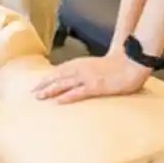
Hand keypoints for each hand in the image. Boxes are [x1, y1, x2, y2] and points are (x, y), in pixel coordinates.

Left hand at [32, 51, 151, 103]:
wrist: (131, 61)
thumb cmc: (117, 64)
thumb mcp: (97, 65)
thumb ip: (85, 69)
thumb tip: (76, 77)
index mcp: (80, 63)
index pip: (59, 71)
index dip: (47, 78)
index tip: (37, 85)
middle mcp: (80, 69)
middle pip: (57, 77)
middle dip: (44, 85)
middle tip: (32, 93)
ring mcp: (87, 77)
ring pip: (64, 84)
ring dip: (50, 90)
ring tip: (39, 97)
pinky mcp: (96, 86)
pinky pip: (78, 92)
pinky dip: (67, 96)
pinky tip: (58, 101)